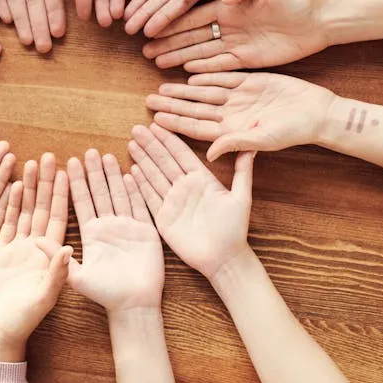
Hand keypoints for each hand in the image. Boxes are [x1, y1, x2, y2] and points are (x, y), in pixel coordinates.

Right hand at [0, 153, 71, 361]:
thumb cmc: (25, 319)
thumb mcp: (45, 297)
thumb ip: (56, 273)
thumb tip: (69, 248)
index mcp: (50, 255)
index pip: (59, 218)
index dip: (63, 195)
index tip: (68, 171)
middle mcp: (36, 247)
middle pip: (42, 208)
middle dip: (45, 182)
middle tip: (48, 157)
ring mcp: (18, 248)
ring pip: (24, 211)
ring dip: (27, 187)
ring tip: (29, 162)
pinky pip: (5, 222)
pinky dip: (9, 204)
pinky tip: (11, 185)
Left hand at [66, 149, 163, 311]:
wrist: (134, 307)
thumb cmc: (104, 295)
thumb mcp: (76, 278)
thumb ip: (56, 259)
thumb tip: (35, 241)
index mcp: (90, 234)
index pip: (80, 203)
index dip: (74, 184)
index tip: (66, 163)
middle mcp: (108, 227)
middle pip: (99, 194)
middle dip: (93, 173)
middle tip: (87, 151)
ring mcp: (127, 227)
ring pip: (118, 195)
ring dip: (112, 176)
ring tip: (106, 156)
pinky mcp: (146, 232)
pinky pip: (140, 207)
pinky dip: (135, 191)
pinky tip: (131, 174)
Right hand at [128, 123, 255, 278]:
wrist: (224, 259)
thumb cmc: (235, 230)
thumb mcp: (241, 197)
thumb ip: (243, 172)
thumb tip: (252, 147)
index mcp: (202, 179)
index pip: (182, 154)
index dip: (169, 139)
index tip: (157, 124)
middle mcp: (185, 187)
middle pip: (164, 161)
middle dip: (151, 144)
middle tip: (137, 128)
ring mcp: (173, 201)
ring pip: (154, 176)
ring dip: (143, 159)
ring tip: (132, 143)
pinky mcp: (163, 217)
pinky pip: (149, 197)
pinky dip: (140, 184)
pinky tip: (131, 170)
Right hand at [143, 0, 327, 71]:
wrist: (317, 20)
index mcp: (227, 5)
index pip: (193, 14)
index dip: (172, 20)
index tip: (152, 25)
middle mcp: (226, 25)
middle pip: (190, 35)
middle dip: (167, 41)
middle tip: (144, 48)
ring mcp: (235, 43)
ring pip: (200, 51)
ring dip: (178, 56)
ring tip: (156, 61)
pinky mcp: (246, 59)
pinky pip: (220, 65)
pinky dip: (202, 68)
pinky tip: (184, 71)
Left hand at [145, 72, 335, 160]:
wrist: (317, 111)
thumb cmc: (292, 131)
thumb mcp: (262, 139)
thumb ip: (234, 143)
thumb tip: (208, 154)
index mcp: (231, 130)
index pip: (196, 127)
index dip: (175, 122)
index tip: (155, 119)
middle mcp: (231, 114)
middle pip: (194, 108)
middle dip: (171, 104)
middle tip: (148, 99)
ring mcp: (239, 98)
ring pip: (204, 92)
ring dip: (183, 89)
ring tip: (162, 86)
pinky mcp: (249, 81)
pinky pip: (222, 76)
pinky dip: (205, 74)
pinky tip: (188, 73)